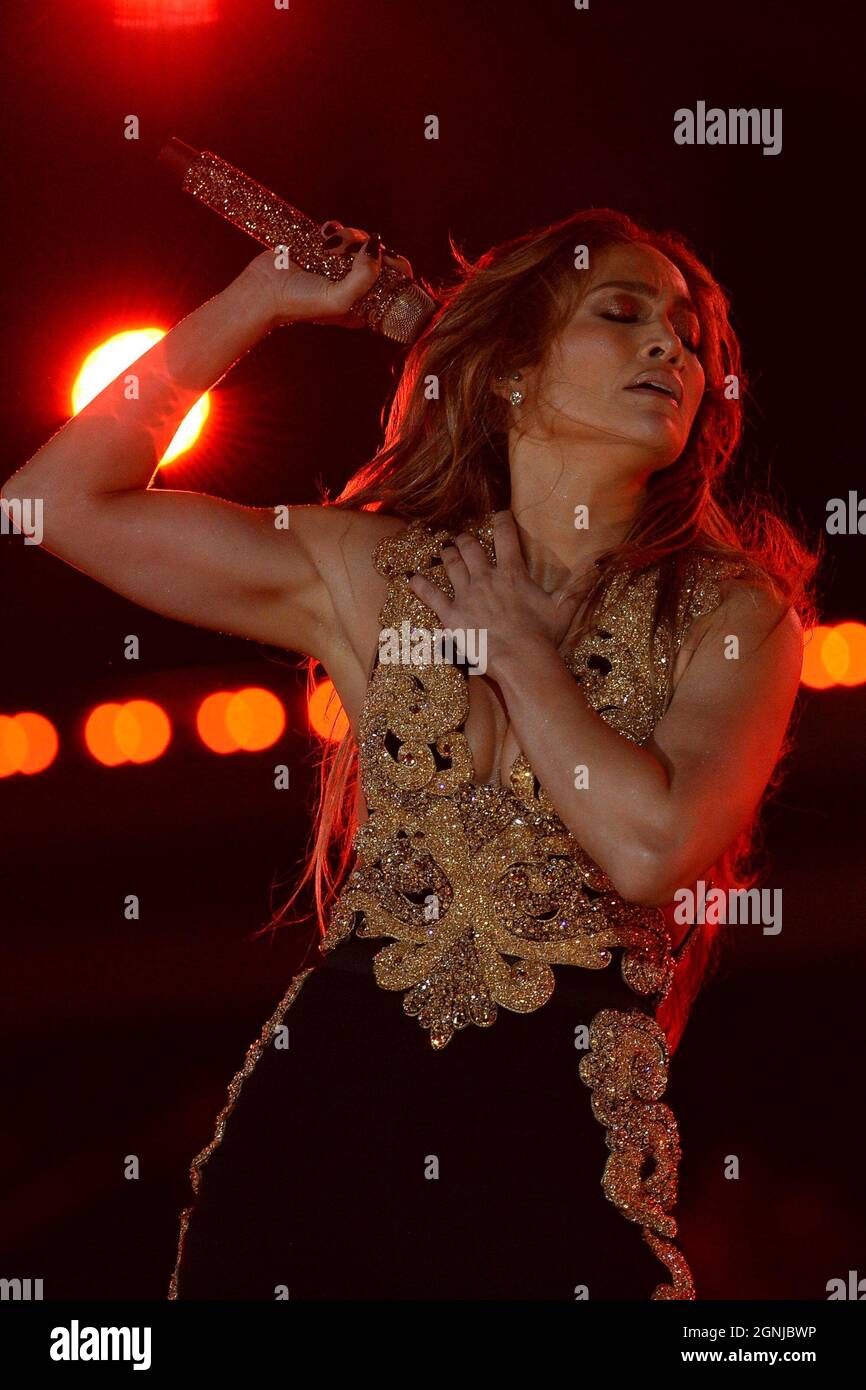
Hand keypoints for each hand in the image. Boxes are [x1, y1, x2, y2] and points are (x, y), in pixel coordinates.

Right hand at [239, 220, 411, 330]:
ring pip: (360, 240)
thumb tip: (377, 245)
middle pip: (381, 256)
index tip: (384, 260)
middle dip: (368, 248)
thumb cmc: (300, 303)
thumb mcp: (340, 299)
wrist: (264, 290)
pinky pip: (341, 231)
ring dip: (347, 237)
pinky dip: (334, 229)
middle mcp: (355, 285)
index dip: (396, 267)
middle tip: (351, 252)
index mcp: (365, 305)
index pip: (397, 283)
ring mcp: (340, 266)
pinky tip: (322, 236)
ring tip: (327, 246)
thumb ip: (365, 277)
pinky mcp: (324, 250)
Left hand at [406, 510, 580, 679]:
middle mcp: (485, 578)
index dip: (500, 520)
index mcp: (512, 573)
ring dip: (448, 554)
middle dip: (466, 539)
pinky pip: (430, 595)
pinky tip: (412, 578)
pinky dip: (420, 585)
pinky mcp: (450, 615)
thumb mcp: (565, 607)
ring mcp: (465, 595)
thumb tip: (602, 559)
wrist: (520, 660)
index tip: (498, 513)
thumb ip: (580, 581)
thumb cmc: (543, 636)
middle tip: (465, 538)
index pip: (505, 535)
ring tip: (446, 548)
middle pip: (470, 547)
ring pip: (451, 564)